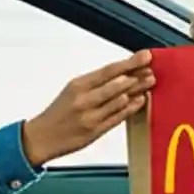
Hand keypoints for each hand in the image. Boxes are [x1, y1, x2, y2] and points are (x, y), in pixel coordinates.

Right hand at [22, 50, 153, 165]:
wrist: (41, 137)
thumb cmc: (59, 113)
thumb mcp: (72, 90)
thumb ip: (96, 83)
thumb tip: (122, 73)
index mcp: (78, 85)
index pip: (109, 70)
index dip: (129, 62)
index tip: (144, 56)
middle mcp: (84, 100)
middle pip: (117, 84)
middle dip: (137, 75)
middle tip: (152, 69)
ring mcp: (91, 116)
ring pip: (119, 100)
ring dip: (137, 90)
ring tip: (150, 81)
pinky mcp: (95, 131)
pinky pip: (118, 117)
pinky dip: (131, 108)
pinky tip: (140, 100)